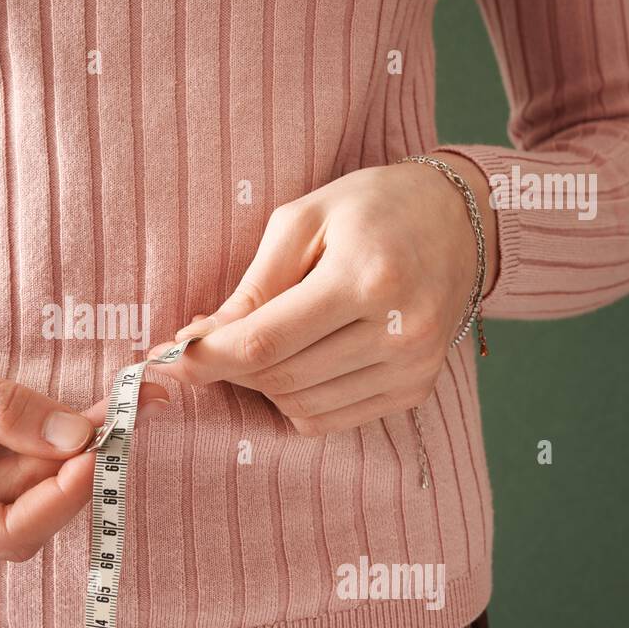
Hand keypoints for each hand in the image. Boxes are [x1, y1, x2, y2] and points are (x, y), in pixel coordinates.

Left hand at [149, 157, 496, 436]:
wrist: (462, 221)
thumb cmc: (372, 208)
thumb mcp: (303, 220)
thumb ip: (253, 286)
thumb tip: (198, 339)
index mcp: (368, 277)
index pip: (268, 342)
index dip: (208, 358)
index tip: (166, 358)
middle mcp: (401, 330)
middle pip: (283, 379)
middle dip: (230, 369)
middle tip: (207, 346)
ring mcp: (414, 368)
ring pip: (304, 408)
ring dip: (264, 386)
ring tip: (261, 344)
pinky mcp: (416, 390)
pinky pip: (333, 419)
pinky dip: (298, 400)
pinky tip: (295, 363)